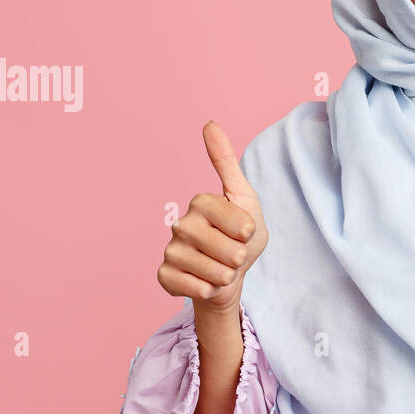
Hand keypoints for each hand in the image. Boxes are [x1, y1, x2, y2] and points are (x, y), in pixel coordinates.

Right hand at [157, 121, 267, 312]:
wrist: (228, 276)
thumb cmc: (240, 237)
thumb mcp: (245, 199)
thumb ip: (227, 163)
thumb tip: (209, 123)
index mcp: (201, 202)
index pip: (241, 224)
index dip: (250, 233)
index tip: (244, 231)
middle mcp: (181, 223)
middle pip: (231, 252)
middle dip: (241, 259)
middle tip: (232, 254)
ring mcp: (171, 251)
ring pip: (217, 273)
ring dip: (227, 277)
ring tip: (220, 268)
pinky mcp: (164, 276)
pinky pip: (198, 289)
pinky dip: (210, 291)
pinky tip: (205, 282)